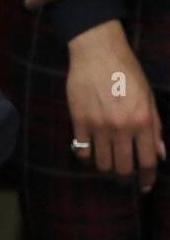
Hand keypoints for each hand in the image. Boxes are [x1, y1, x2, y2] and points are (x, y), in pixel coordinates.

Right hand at [66, 20, 164, 189]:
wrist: (98, 53)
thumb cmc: (128, 72)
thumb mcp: (149, 98)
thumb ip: (155, 127)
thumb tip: (160, 153)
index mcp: (143, 121)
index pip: (147, 161)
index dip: (147, 178)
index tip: (145, 186)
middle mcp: (121, 127)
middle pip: (122, 167)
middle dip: (125, 175)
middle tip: (124, 173)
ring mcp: (98, 125)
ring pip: (101, 162)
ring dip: (106, 166)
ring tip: (108, 160)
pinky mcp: (79, 120)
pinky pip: (81, 150)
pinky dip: (86, 155)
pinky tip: (90, 150)